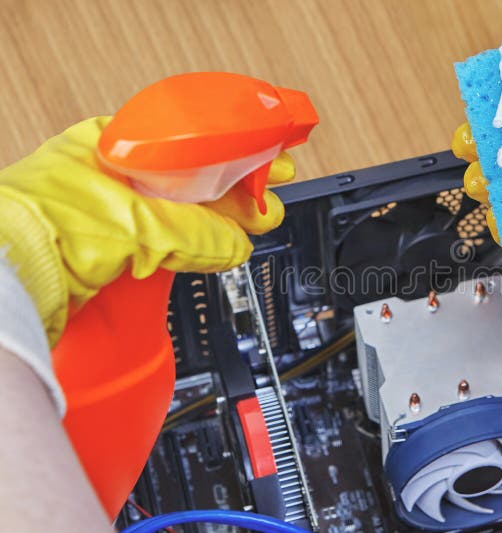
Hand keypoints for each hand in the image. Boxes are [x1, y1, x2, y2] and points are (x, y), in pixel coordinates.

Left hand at [0, 117, 292, 344]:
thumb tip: (234, 241)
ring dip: (222, 221)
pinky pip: (165, 242)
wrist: (3, 278)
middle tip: (271, 197)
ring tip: (256, 223)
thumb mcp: (134, 221)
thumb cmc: (40, 226)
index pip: (192, 143)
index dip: (237, 152)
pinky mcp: (110, 250)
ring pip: (181, 213)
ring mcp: (112, 213)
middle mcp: (115, 176)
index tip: (270, 160)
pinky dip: (195, 247)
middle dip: (237, 189)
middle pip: (192, 180)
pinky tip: (219, 247)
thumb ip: (192, 231)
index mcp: (116, 145)